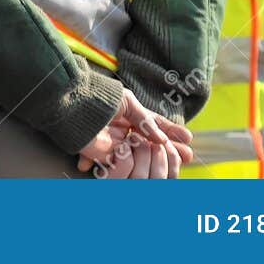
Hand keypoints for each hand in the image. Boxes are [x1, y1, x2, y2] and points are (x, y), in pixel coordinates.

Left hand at [76, 89, 193, 178]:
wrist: (75, 105)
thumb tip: (162, 140)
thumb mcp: (129, 103)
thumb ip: (146, 120)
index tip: (188, 138)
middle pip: (152, 143)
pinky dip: (131, 165)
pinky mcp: (106, 155)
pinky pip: (123, 165)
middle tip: (187, 155)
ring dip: (155, 160)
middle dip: (169, 150)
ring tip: (172, 160)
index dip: (171, 132)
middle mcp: (125, 130)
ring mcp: (116, 144)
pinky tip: (145, 164)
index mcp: (130, 114)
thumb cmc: (101, 99)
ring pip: (141, 157)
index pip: (155, 125)